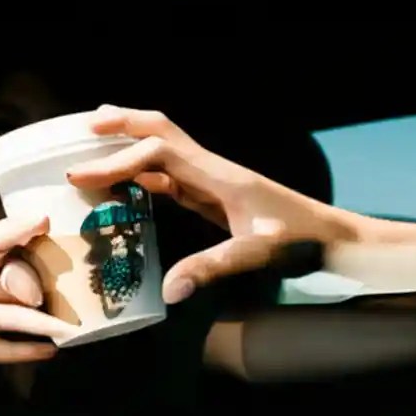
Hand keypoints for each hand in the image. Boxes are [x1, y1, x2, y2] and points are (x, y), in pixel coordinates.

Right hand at [0, 215, 79, 396]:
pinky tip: (50, 351)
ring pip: (5, 315)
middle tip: (72, 303)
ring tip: (71, 329)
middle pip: (7, 280)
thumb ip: (15, 277)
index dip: (16, 229)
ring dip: (40, 323)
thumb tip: (67, 276)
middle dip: (39, 290)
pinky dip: (24, 351)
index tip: (44, 221)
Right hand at [66, 106, 358, 303]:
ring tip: (93, 145)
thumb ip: (214, 267)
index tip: (80, 176)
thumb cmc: (303, 242)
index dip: (117, 162)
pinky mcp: (218, 199)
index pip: (158, 154)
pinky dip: (146, 174)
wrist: (335, 239)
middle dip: (121, 125)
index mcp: (220, 176)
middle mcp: (215, 171)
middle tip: (80, 129)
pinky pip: (174, 177)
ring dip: (130, 145)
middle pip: (161, 131)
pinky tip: (129, 185)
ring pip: (165, 150)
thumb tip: (169, 290)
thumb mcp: (258, 254)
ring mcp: (216, 182)